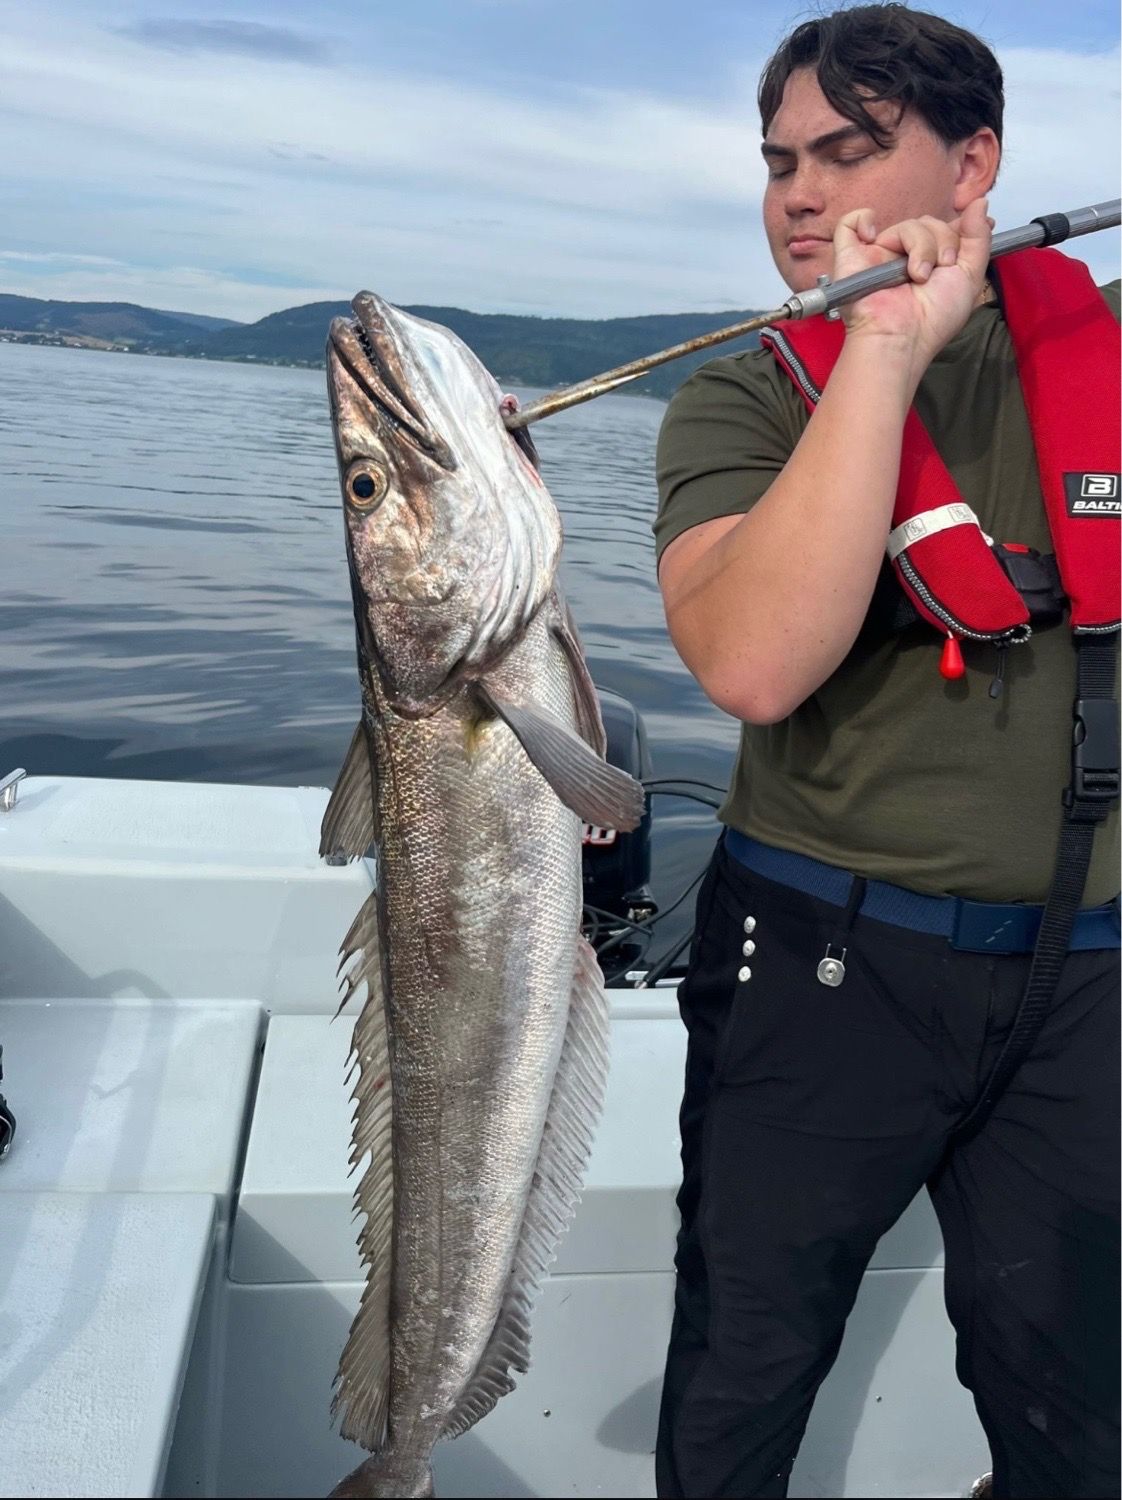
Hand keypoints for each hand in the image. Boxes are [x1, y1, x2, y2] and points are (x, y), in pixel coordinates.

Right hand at [831, 198, 993, 370]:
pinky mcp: (852, 257)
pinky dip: (863, 219)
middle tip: (940, 269)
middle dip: (941, 241)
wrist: (903, 338)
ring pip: (905, 225)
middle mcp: (905, 257)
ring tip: (917, 274)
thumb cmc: (934, 318)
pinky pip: (850, 223)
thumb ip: (978, 238)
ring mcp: (878, 256)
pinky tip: (873, 237)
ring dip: (920, 244)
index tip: (969, 234)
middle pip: (928, 223)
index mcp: (933, 263)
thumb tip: (980, 202)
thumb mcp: (969, 276)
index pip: (945, 229)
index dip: (958, 227)